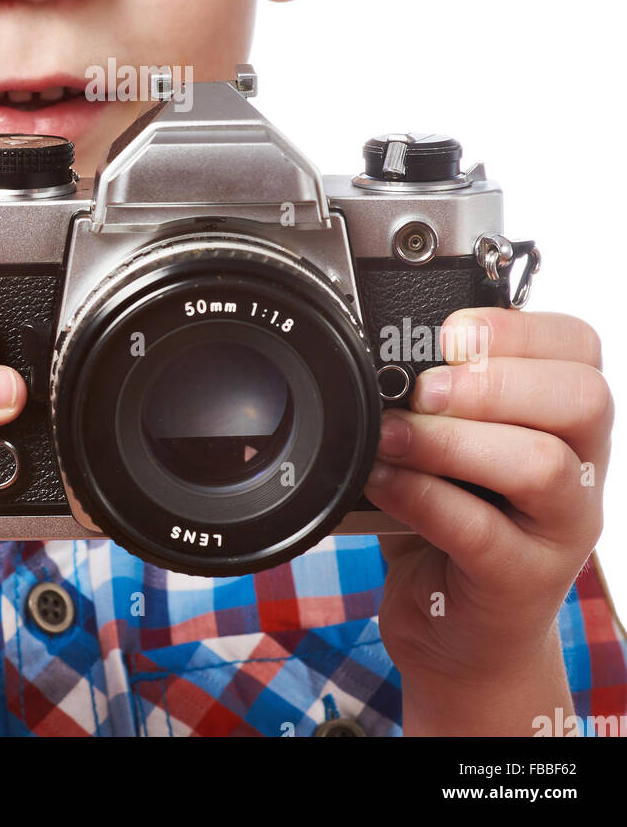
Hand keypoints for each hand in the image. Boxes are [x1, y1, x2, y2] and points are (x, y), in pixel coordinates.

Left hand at [364, 307, 609, 687]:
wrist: (462, 636)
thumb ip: (436, 398)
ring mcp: (563, 531)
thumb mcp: (452, 445)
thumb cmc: (455, 519)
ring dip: (452, 440)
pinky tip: (382, 483)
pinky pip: (483, 532)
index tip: (449, 333)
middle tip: (421, 390)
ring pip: (542, 465)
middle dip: (493, 381)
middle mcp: (583, 468)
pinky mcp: (524, 583)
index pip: (580, 347)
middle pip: (583, 398)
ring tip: (392, 436)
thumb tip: (381, 354)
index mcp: (568, 418)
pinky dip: (422, 498)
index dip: (517, 328)